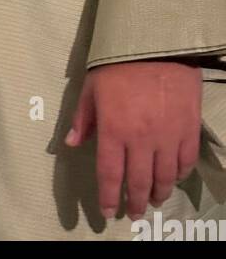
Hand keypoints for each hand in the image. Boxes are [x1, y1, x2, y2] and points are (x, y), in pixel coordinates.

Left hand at [65, 60, 201, 218]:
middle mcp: (140, 140)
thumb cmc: (118, 64)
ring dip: (157, 194)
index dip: (108, 197)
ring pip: (164, 178)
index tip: (107, 211)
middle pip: (138, 182)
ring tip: (152, 200)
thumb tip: (71, 143)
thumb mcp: (91, 87)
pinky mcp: (188, 130)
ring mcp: (167, 137)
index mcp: (113, 130)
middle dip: (134, 203)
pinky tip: (173, 178)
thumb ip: (82, 118)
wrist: (156, 45)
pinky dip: (179, 175)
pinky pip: (185, 162)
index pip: (109, 174)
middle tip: (132, 213)